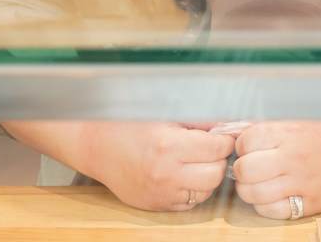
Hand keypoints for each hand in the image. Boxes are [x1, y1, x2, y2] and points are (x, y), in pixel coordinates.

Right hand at [80, 121, 234, 211]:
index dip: (224, 139)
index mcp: (169, 146)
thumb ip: (196, 122)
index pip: (216, 148)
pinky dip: (192, 190)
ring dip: (207, 176)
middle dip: (218, 159)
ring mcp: (162, 194)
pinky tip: (183, 173)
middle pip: (215, 174)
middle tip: (212, 147)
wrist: (96, 147)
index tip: (223, 134)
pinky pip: (189, 204)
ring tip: (197, 160)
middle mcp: (167, 174)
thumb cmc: (127, 124)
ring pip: (205, 192)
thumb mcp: (163, 114)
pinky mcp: (157, 205)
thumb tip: (224, 127)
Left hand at [232, 121, 320, 218]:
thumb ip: (264, 126)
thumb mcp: (294, 122)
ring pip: (255, 194)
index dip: (241, 146)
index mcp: (289, 132)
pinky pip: (272, 211)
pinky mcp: (309, 205)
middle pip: (245, 170)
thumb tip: (227, 130)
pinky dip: (263, 206)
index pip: (246, 141)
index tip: (247, 149)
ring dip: (248, 190)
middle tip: (247, 169)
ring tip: (255, 183)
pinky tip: (269, 196)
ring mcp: (301, 183)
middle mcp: (294, 157)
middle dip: (240, 170)